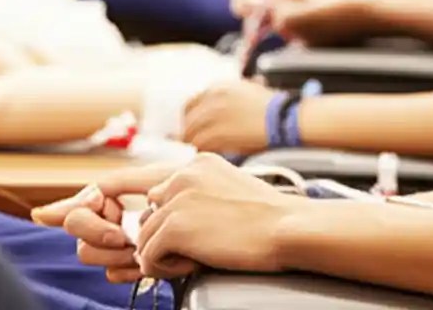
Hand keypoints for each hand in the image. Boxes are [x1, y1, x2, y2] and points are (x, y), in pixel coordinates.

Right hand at [31, 163, 184, 283]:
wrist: (230, 221)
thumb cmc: (199, 195)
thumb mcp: (160, 179)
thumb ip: (112, 185)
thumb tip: (43, 212)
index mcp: (111, 201)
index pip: (78, 209)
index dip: (85, 214)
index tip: (108, 213)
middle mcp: (109, 225)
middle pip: (79, 233)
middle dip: (100, 233)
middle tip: (125, 235)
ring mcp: (119, 248)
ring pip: (90, 254)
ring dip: (115, 251)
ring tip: (141, 246)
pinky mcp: (132, 268)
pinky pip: (113, 275)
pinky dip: (129, 269)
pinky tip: (147, 261)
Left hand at [135, 154, 302, 278]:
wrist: (287, 228)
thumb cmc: (269, 218)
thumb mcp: (229, 189)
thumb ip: (199, 194)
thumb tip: (170, 220)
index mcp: (198, 163)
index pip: (162, 196)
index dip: (177, 221)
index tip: (199, 234)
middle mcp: (182, 175)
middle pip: (149, 216)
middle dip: (166, 238)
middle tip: (199, 249)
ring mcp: (176, 201)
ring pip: (145, 239)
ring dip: (166, 255)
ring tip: (199, 257)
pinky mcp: (173, 228)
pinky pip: (148, 258)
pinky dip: (166, 269)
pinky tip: (195, 263)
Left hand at [180, 79, 274, 153]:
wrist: (284, 119)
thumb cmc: (271, 110)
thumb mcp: (246, 92)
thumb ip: (225, 99)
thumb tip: (210, 112)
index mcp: (218, 87)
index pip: (189, 105)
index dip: (189, 119)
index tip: (194, 129)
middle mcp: (212, 98)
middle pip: (187, 121)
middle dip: (189, 133)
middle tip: (196, 143)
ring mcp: (213, 115)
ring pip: (190, 134)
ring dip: (197, 143)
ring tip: (208, 149)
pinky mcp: (217, 133)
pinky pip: (200, 145)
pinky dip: (204, 150)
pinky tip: (215, 152)